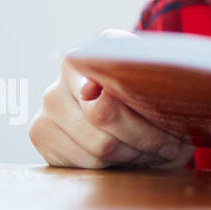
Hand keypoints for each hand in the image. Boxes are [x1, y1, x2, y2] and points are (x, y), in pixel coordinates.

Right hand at [28, 29, 195, 169]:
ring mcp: (51, 96)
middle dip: (146, 136)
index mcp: (107, 43)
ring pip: (99, 142)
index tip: (162, 115)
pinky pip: (82, 161)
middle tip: (170, 146)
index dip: (139, 98)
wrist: (144, 128)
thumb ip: (156, 81)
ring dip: (134, 154)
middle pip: (106, 113)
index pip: (118, 71)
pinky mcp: (40, 130)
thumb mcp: (170, 91)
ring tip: (154, 153)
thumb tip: (109, 93)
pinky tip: (126, 159)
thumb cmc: (161, 106)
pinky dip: (112, 167)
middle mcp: (72, 64)